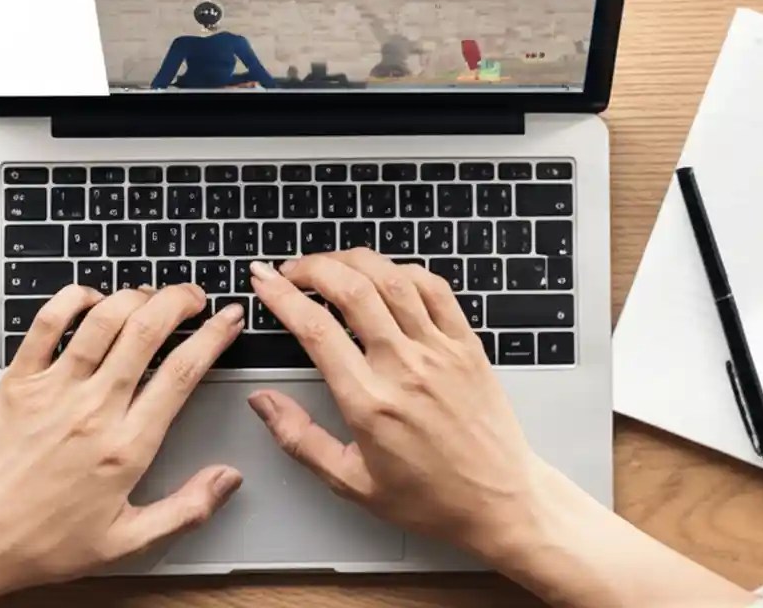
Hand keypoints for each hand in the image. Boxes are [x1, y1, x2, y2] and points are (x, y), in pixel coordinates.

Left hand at [0, 284, 245, 606]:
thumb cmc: (46, 544)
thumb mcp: (128, 541)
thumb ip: (186, 508)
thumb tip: (229, 478)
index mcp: (126, 446)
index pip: (182, 373)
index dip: (213, 337)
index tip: (229, 319)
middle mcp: (93, 410)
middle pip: (147, 331)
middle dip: (179, 301)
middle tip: (194, 296)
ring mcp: (53, 391)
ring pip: (103, 319)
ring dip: (134, 295)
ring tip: (151, 294)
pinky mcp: (18, 382)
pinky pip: (46, 323)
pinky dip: (73, 299)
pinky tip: (91, 297)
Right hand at [246, 251, 552, 556]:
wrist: (500, 501)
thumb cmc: (430, 498)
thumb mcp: (351, 482)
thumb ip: (300, 439)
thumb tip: (262, 402)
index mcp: (370, 403)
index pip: (315, 330)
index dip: (281, 296)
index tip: (263, 281)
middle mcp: (405, 368)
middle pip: (351, 289)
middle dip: (311, 268)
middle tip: (289, 269)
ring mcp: (440, 352)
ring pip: (392, 279)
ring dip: (353, 260)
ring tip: (330, 264)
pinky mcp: (467, 346)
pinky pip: (436, 289)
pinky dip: (404, 270)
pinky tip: (384, 274)